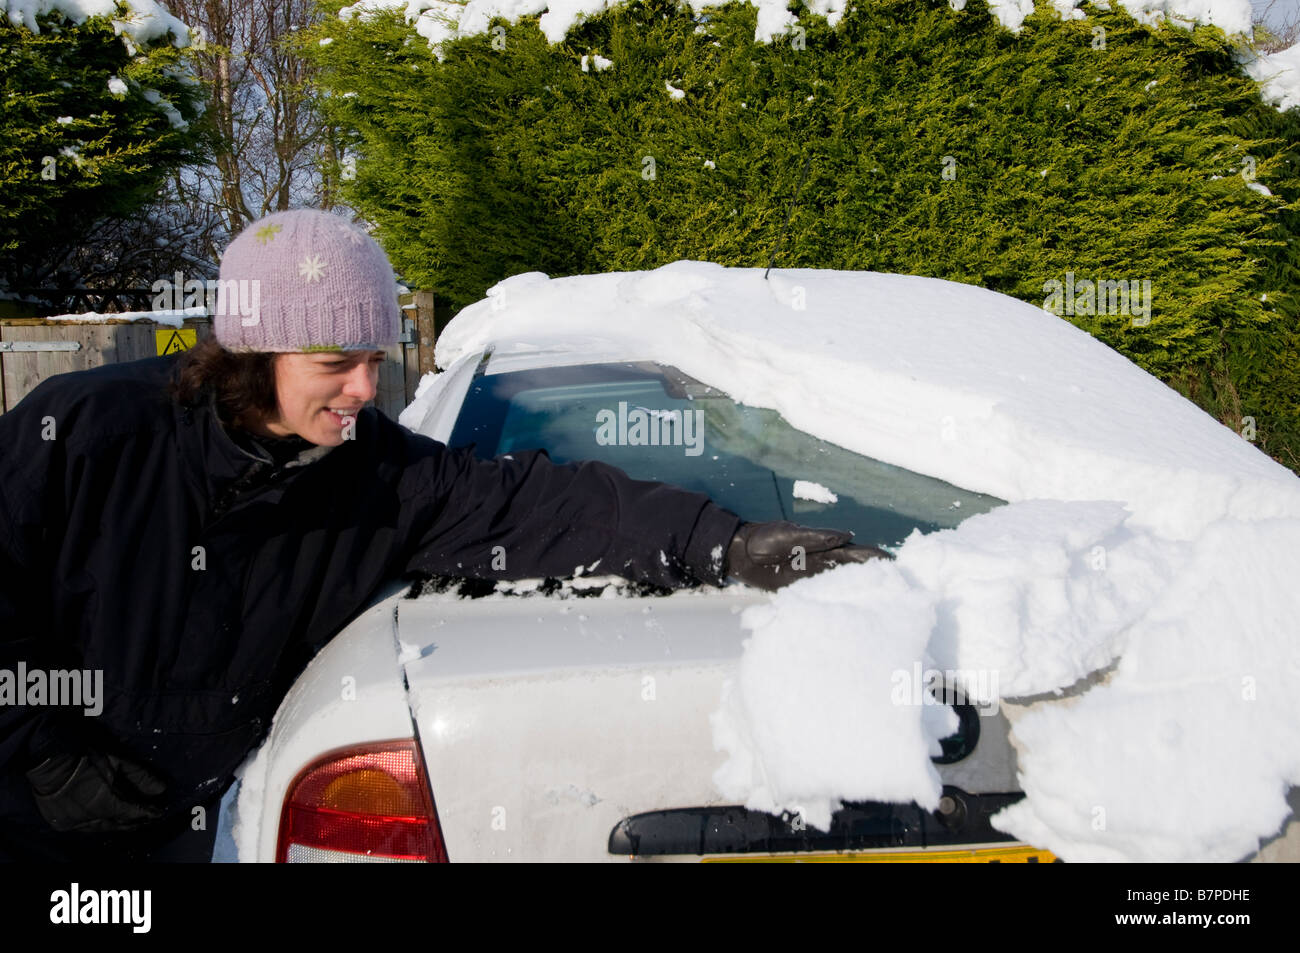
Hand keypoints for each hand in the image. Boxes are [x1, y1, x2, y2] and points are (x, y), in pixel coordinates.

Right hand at [25, 750, 168, 833]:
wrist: (48, 761)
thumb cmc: (84, 758)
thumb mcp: (116, 763)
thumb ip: (140, 777)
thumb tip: (161, 789)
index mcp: (104, 804)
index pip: (132, 813)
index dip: (147, 813)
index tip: (159, 812)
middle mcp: (89, 819)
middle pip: (118, 824)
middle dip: (135, 822)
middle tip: (148, 819)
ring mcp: (73, 823)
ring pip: (101, 828)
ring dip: (117, 824)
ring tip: (131, 822)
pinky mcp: (61, 824)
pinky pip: (85, 828)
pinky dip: (98, 824)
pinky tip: (107, 820)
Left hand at [724, 520, 891, 590]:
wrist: (739, 553)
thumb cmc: (763, 538)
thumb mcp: (789, 535)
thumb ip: (816, 537)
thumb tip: (847, 535)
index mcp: (822, 546)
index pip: (853, 552)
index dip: (872, 556)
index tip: (893, 562)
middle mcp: (820, 562)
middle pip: (851, 571)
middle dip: (872, 577)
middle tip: (895, 588)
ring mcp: (811, 577)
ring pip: (839, 585)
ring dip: (856, 592)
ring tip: (878, 604)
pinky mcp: (799, 590)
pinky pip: (822, 597)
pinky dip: (835, 603)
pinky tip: (846, 613)